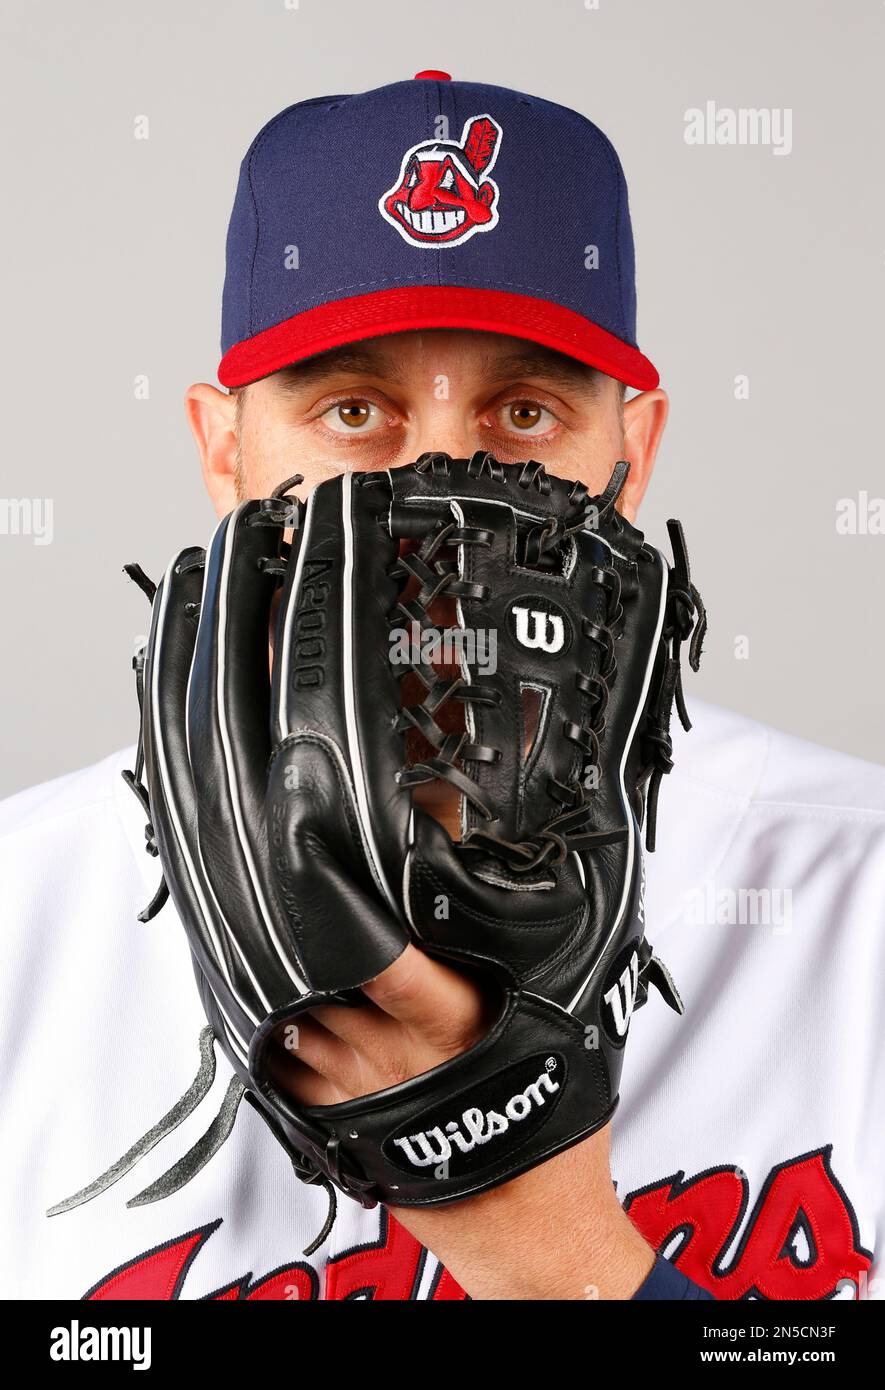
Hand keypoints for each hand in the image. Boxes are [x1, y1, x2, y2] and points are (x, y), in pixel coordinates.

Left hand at [269, 944, 654, 1299]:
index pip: (385, 965)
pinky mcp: (340, 1129)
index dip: (352, 925)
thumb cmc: (553, 1141)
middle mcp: (400, 1055)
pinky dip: (281, 1045)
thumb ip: (533, 973)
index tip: (335, 884)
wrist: (533, 1232)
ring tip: (291, 957)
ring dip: (292, 994)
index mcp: (456, 1023)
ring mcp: (363, 1092)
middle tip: (309, 911)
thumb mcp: (565, 1038)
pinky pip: (287, 1075)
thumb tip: (510, 914)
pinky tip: (287, 1023)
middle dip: (315, 949)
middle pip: (327, 984)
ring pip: (299, 1025)